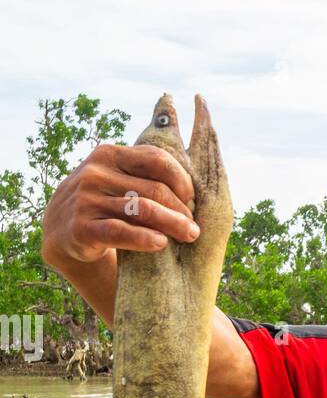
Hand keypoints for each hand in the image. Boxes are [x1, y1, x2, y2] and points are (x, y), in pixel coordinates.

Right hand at [42, 142, 198, 269]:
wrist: (60, 227)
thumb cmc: (102, 201)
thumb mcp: (116, 177)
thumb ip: (142, 173)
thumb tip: (193, 183)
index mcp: (109, 154)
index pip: (156, 159)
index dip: (181, 179)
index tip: (192, 199)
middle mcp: (96, 173)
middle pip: (154, 189)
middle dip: (181, 209)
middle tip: (194, 226)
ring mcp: (87, 200)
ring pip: (142, 210)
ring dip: (172, 224)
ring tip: (189, 236)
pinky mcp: (82, 228)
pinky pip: (121, 232)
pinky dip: (145, 238)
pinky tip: (161, 243)